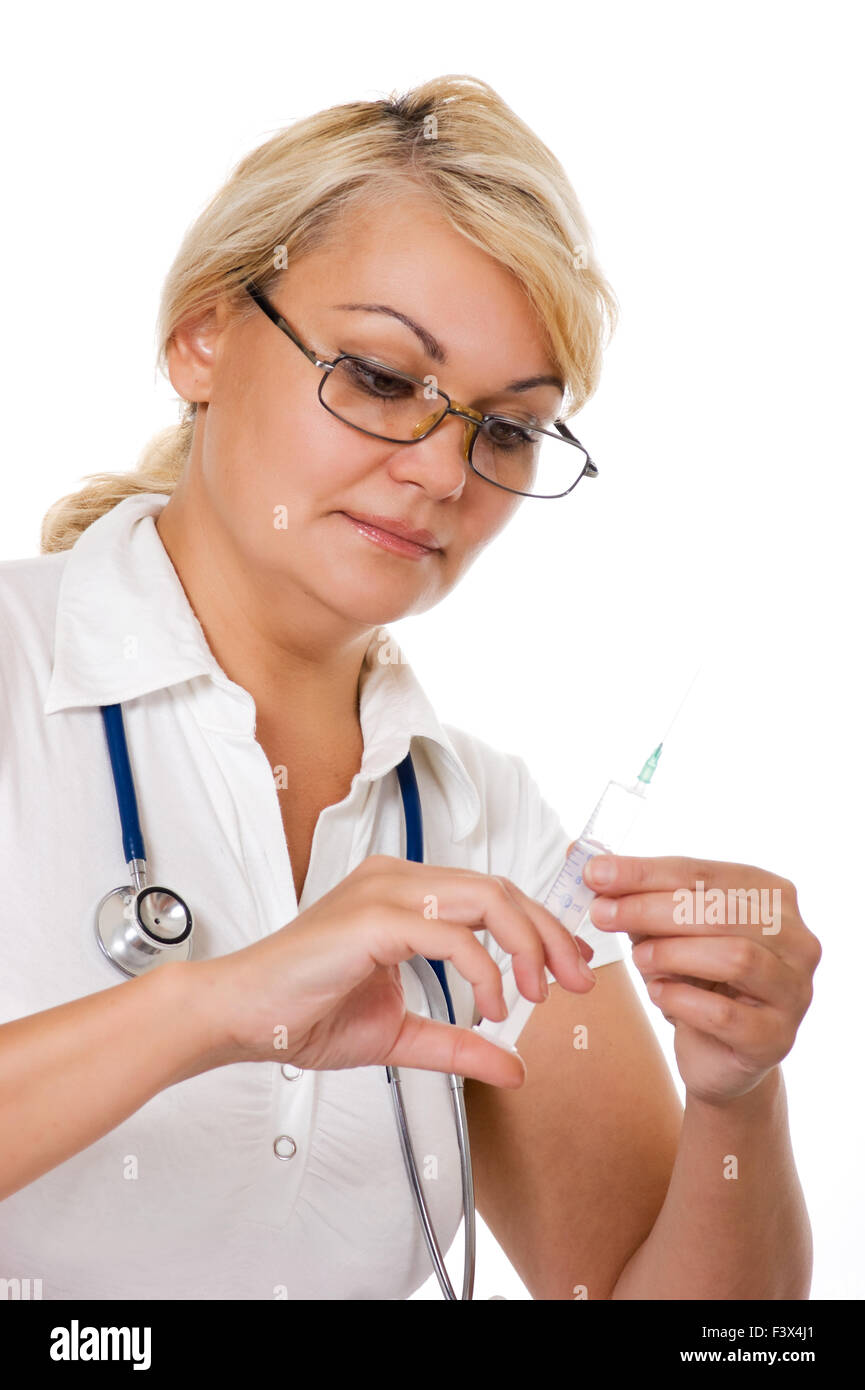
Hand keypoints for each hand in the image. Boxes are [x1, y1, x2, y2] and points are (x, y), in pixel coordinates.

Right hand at [189, 854, 595, 1088]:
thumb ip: (457, 1043)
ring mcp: (384, 891)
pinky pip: (450, 933)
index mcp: (403, 893)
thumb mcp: (399, 1034)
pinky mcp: (372, 917)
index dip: (540, 928)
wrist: (240, 1017)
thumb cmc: (304, 1013)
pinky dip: (483, 969)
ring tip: (535, 995)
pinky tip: (487, 1006)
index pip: (492, 894)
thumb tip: (514, 1065)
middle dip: (549, 934)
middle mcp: (397, 877)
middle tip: (577, 982)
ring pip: (486, 897)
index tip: (570, 971)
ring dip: (526, 945)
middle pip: (500, 888)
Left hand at [583, 854, 821, 1104]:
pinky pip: (726, 1013)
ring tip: (637, 960)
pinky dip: (682, 999)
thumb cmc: (695, 975)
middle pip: (720, 911)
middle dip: (651, 909)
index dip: (645, 871)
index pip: (704, 872)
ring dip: (671, 954)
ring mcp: (794, 989)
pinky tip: (658, 994)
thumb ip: (631, 891)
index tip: (595, 873)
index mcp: (772, 895)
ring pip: (734, 956)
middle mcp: (796, 938)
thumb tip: (580, 856)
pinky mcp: (777, 1037)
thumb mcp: (663, 926)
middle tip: (601, 915)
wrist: (720, 1051)